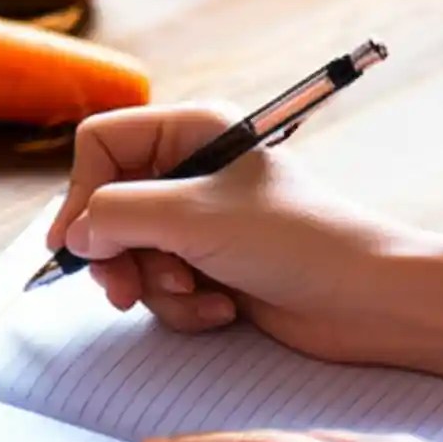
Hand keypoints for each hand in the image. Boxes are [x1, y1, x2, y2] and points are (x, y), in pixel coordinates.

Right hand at [47, 101, 408, 361]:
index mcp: (192, 131)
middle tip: (123, 290)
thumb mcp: (195, 218)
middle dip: (117, 254)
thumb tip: (74, 233)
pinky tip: (222, 310)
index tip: (76, 244)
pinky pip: (160, 286)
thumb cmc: (298, 241)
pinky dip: (183, 306)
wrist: (368, 301)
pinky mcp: (211, 265)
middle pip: (108, 206)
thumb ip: (119, 215)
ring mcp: (200, 221)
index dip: (81, 193)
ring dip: (154, 286)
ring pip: (130, 253)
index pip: (103, 144)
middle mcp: (191, 170)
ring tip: (195, 295)